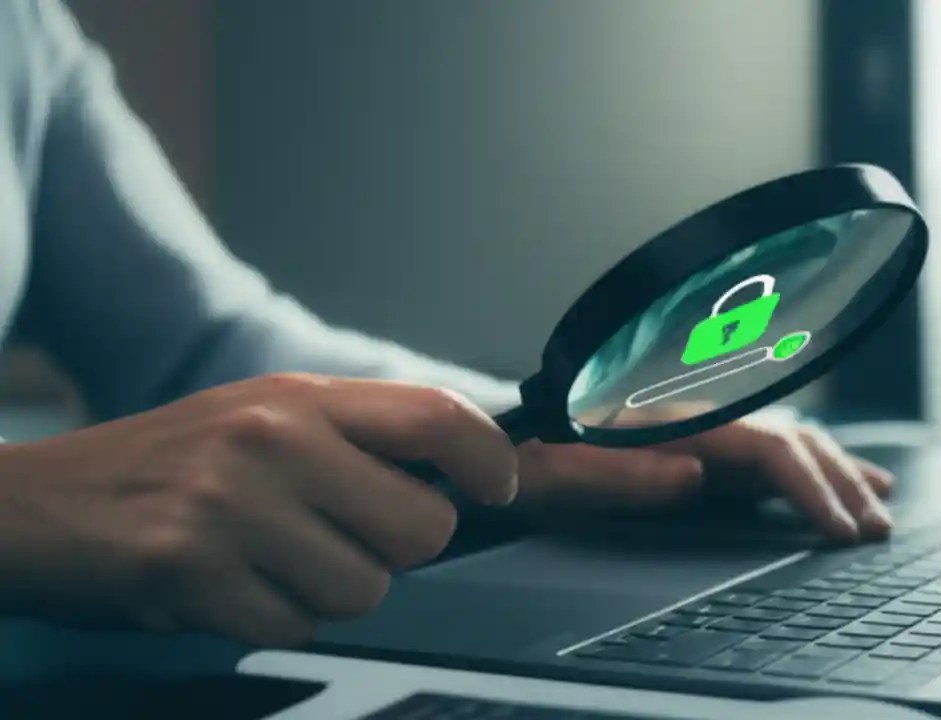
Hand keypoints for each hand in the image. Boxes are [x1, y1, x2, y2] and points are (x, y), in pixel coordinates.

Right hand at [0, 374, 515, 646]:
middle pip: (420, 527)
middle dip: (395, 546)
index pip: (436, 415)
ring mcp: (232, 508)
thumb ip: (357, 436)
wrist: (39, 503)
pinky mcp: (194, 574)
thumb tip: (458, 475)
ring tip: (271, 557)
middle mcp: (273, 442)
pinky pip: (297, 626)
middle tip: (343, 533)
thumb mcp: (265, 413)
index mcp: (300, 398)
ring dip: (329, 588)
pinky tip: (232, 584)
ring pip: (365, 589)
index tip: (498, 486)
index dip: (489, 458)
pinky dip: (274, 618)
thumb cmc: (169, 460)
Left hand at [514, 413, 892, 540]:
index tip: (842, 529)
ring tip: (878, 503)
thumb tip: (696, 473)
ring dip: (835, 471)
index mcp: (673, 416)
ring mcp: (700, 423)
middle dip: (840, 484)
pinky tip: (830, 475)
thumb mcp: (561, 470)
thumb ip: (625, 473)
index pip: (767, 445)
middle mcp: (696, 412)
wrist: (502, 433)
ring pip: (786, 438)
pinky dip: (808, 463)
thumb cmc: (528, 454)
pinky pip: (766, 447)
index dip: (811, 487)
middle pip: (789, 439)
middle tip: (876, 529)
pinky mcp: (697, 439)